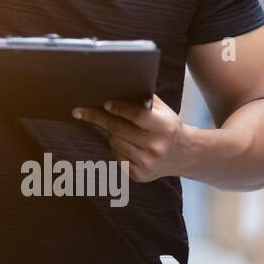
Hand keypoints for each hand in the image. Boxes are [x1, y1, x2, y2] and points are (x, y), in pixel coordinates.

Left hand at [71, 95, 193, 182]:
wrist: (184, 155)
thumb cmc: (167, 126)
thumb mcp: (162, 110)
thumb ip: (143, 100)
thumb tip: (115, 88)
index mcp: (164, 127)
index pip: (136, 116)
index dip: (119, 108)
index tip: (104, 103)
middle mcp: (156, 146)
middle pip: (118, 130)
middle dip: (97, 118)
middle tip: (79, 111)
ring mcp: (147, 163)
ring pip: (114, 143)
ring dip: (111, 134)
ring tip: (119, 130)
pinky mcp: (139, 175)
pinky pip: (116, 157)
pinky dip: (116, 148)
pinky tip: (126, 144)